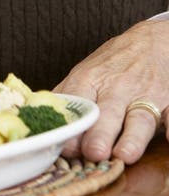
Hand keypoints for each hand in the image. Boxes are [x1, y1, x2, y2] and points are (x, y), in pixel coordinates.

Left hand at [54, 19, 168, 163]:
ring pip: (139, 117)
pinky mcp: (167, 100)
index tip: (64, 146)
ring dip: (132, 137)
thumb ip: (67, 96)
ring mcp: (144, 94)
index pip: (77, 102)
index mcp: (90, 80)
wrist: (151, 40)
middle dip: (100, 132)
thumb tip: (40, 119)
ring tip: (125, 154)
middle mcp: (117, 88)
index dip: (71, 125)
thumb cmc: (112, 63)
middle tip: (93, 152)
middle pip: (107, 112)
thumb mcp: (85, 72)